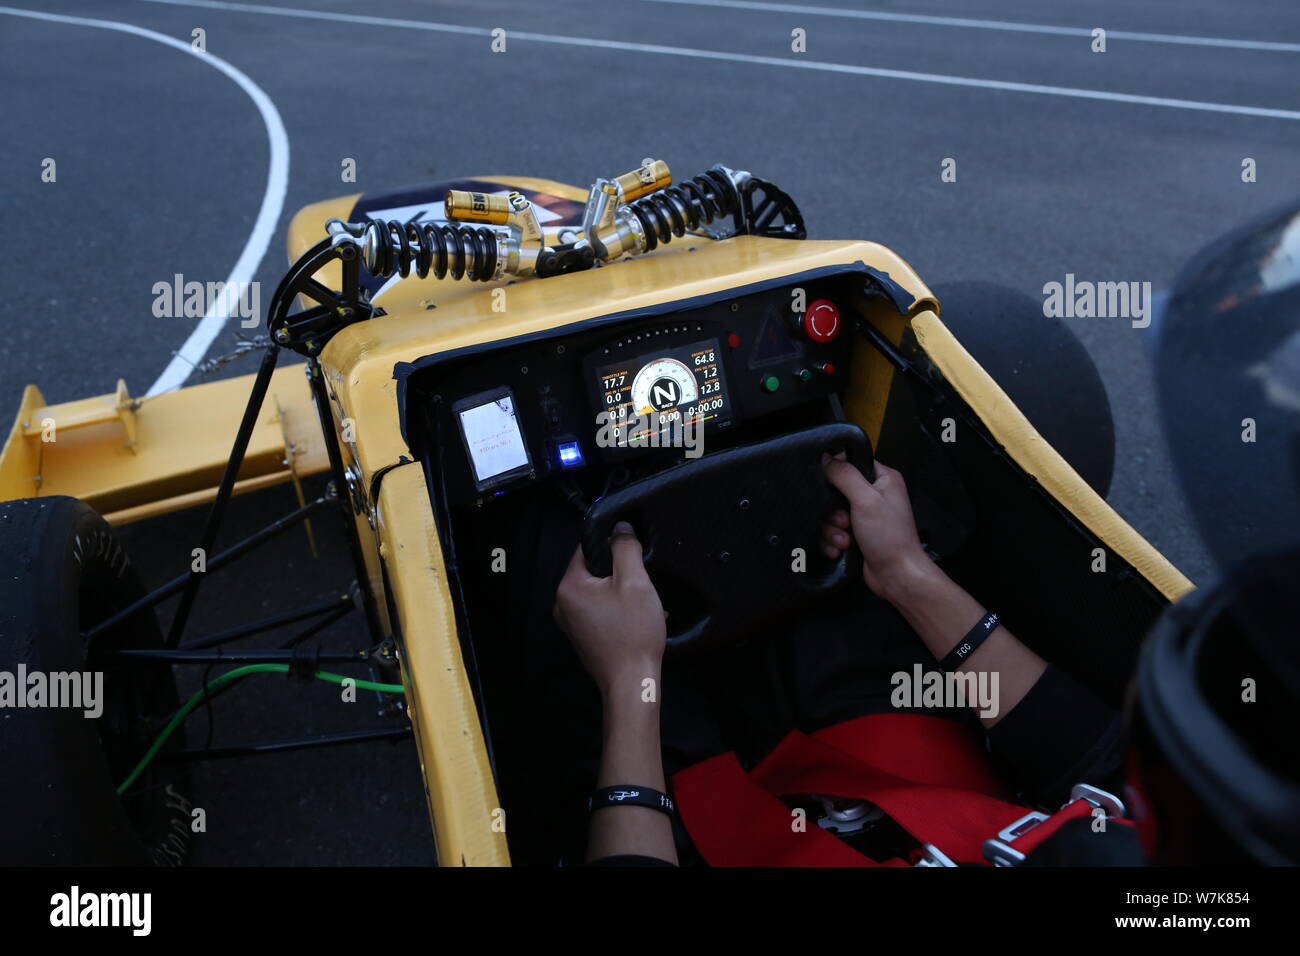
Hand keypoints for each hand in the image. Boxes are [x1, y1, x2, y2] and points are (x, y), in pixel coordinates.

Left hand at [553, 521, 666, 695]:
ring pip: (600, 593)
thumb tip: (620, 527)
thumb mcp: (635, 582)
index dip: (611, 545)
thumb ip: (625, 548)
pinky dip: (620, 611)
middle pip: (594, 571)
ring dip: (623, 593)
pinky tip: (639, 619)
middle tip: (641, 584)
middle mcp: (562, 605)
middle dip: (620, 573)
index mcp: (569, 587)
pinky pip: (601, 612)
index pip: (586, 548)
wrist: (632, 682)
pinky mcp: (583, 638)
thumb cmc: (633, 634)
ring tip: (643, 605)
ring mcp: (571, 624)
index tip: (631, 553)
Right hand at [820, 456, 934, 601]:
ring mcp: (865, 516)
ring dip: (832, 529)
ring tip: (846, 539)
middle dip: (834, 511)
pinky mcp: (856, 533)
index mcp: (883, 479)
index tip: (834, 489)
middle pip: (836, 491)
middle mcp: (875, 495)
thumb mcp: (866, 500)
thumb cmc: (891, 540)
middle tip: (845, 520)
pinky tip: (842, 548)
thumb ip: (844, 475)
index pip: (851, 463)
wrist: (896, 575)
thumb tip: (827, 457)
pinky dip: (833, 541)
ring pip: (831, 514)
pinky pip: (832, 531)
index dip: (838, 475)